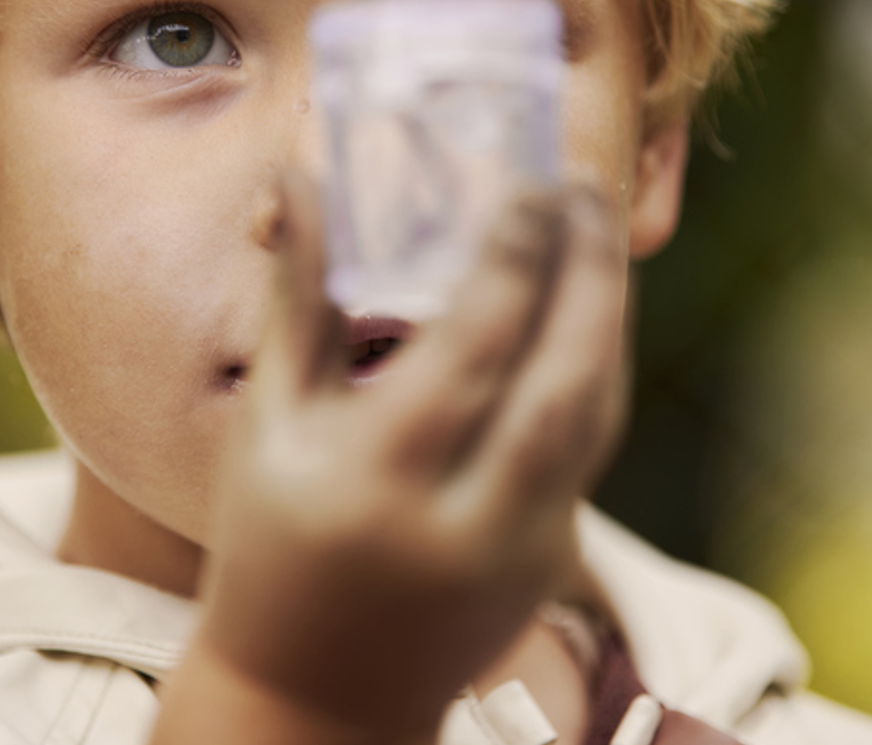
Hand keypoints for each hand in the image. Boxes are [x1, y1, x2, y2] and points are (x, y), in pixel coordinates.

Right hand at [185, 175, 629, 739]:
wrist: (313, 701)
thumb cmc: (270, 546)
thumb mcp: (265, 429)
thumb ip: (297, 302)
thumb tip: (302, 179)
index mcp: (377, 479)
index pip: (475, 346)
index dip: (516, 255)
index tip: (530, 179)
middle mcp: (463, 519)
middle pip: (563, 374)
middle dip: (589, 267)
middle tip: (585, 182)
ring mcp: (520, 550)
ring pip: (596, 411)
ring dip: (607, 312)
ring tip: (595, 229)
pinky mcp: (549, 562)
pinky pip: (590, 446)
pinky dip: (595, 367)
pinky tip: (584, 309)